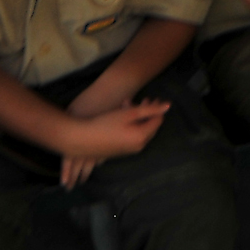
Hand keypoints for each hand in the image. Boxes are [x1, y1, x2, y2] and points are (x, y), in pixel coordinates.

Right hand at [54, 99, 170, 187]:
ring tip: (124, 105)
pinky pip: (130, 136)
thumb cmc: (104, 124)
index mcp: (143, 137)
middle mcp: (139, 146)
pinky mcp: (120, 151)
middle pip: (149, 126)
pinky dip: (129, 126)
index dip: (155, 108)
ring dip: (135, 117)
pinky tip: (118, 117)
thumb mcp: (128, 113)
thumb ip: (150, 109)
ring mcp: (129, 150)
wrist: (81, 140)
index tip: (148, 98)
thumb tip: (168, 106)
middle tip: (135, 100)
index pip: (157, 120)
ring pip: (139, 130)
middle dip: (144, 112)